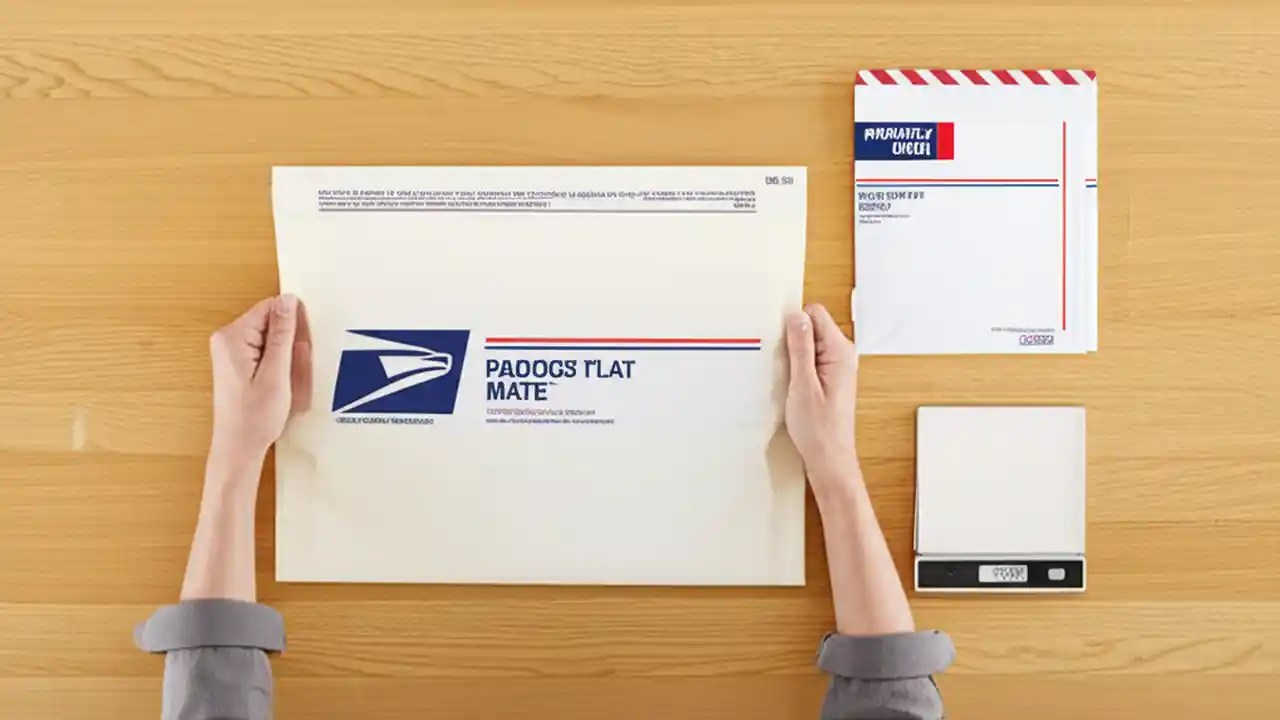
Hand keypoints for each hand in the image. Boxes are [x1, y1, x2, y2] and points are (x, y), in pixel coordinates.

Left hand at [208, 294, 310, 460]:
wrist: (238, 446)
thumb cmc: (254, 417)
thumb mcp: (276, 373)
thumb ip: (282, 334)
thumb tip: (288, 300)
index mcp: (232, 337)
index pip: (271, 308)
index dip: (293, 324)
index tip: (300, 348)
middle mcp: (227, 339)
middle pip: (271, 322)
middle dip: (290, 343)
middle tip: (293, 373)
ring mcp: (231, 350)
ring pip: (272, 338)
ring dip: (287, 357)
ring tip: (286, 383)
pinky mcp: (238, 361)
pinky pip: (267, 351)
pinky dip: (280, 365)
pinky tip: (280, 385)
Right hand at [784, 303, 858, 497]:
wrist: (829, 457)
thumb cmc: (818, 428)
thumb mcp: (802, 384)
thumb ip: (800, 347)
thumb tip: (796, 316)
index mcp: (840, 352)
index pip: (815, 314)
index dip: (794, 323)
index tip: (781, 343)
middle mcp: (843, 355)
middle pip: (812, 327)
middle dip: (792, 340)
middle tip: (784, 367)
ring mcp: (837, 366)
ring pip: (809, 343)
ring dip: (793, 355)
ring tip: (788, 380)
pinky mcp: (830, 377)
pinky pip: (810, 358)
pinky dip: (797, 367)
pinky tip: (792, 385)